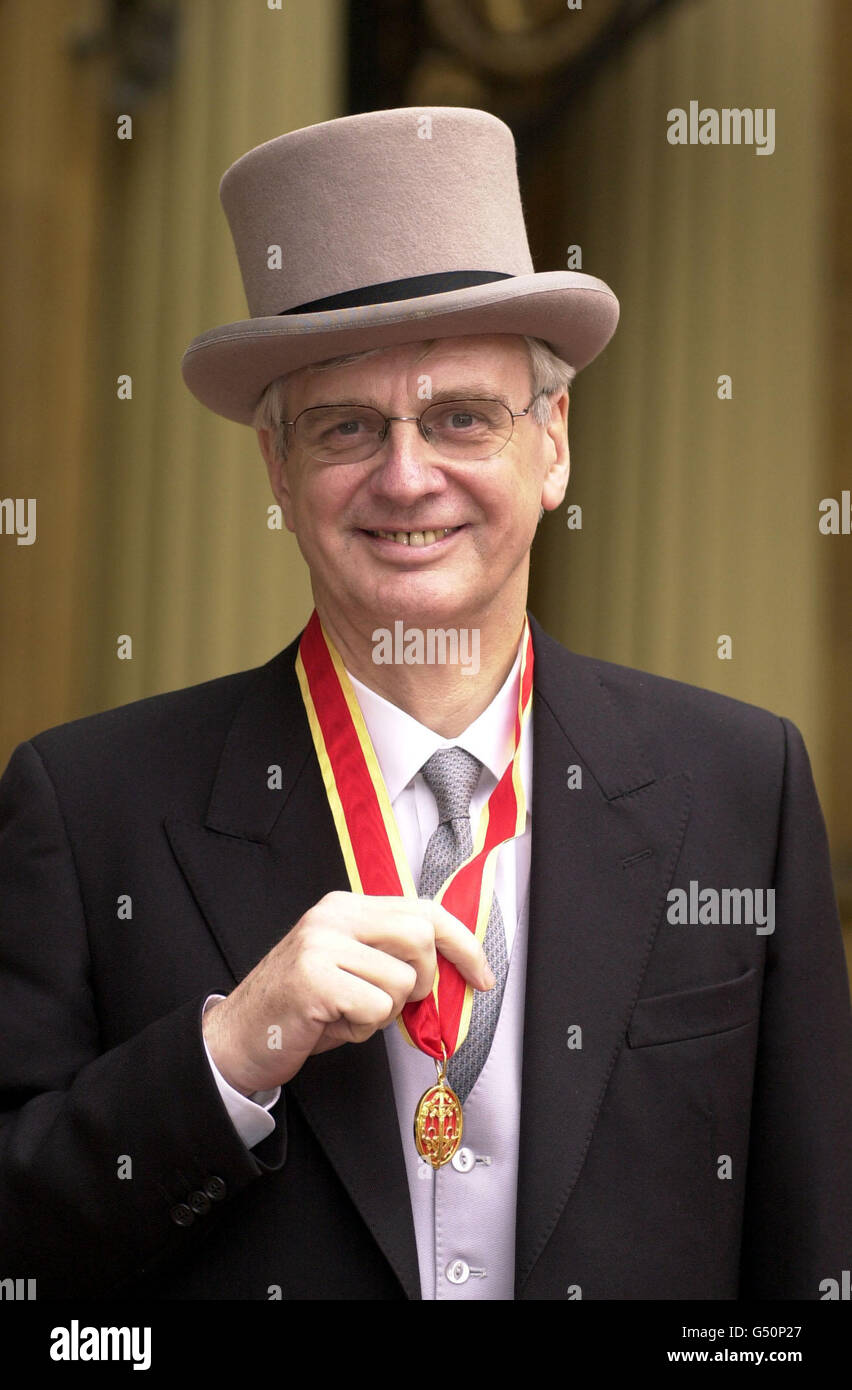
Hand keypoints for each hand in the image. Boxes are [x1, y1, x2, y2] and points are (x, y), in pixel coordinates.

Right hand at [202, 891, 493, 1094]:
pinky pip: (375, 1009)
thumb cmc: (299, 1008)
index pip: (424, 910)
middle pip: (421, 937)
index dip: (463, 944)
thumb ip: (391, 955)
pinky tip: (332, 1025)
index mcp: (346, 906)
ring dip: (384, 1013)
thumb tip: (452, 966)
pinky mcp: (314, 978)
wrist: (235, 1038)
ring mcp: (321, 943)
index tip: (483, 976)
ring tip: (348, 1014)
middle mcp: (333, 915)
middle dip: (421, 981)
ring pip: (401, 980)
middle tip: (392, 1002)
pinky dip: (362, 1030)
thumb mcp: (347, 966)